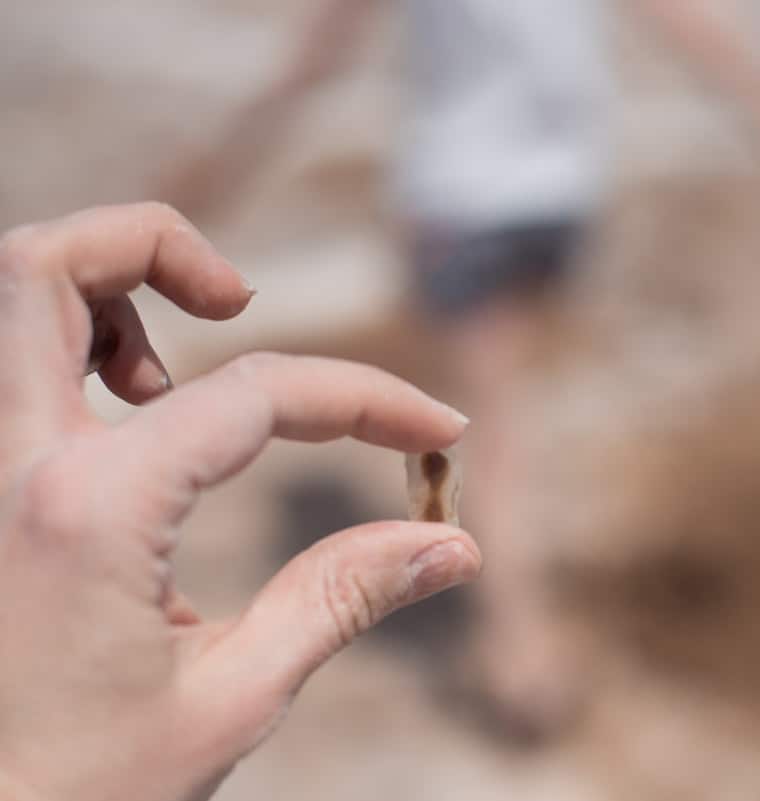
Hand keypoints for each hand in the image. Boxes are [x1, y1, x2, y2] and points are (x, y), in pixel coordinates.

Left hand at [0, 203, 480, 800]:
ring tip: (173, 366)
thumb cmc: (77, 795)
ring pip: (10, 301)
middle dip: (161, 246)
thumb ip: (341, 598)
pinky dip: (70, 352)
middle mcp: (8, 467)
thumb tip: (452, 545)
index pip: (257, 393)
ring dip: (101, 291)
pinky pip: (8, 373)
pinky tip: (124, 424)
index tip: (437, 431)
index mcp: (90, 511)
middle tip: (240, 301)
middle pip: (47, 263)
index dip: (369, 399)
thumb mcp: (229, 701)